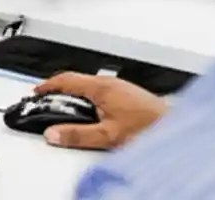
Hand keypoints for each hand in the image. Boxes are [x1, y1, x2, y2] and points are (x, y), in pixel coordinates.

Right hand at [34, 73, 166, 149]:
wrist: (178, 128)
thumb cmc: (149, 127)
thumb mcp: (107, 136)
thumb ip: (78, 135)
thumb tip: (53, 134)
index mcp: (101, 87)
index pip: (66, 79)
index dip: (48, 85)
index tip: (37, 91)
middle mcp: (111, 83)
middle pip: (77, 81)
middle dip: (60, 90)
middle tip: (47, 101)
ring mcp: (121, 88)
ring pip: (90, 86)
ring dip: (75, 95)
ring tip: (67, 109)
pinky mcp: (129, 95)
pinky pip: (101, 91)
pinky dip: (89, 99)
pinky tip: (93, 113)